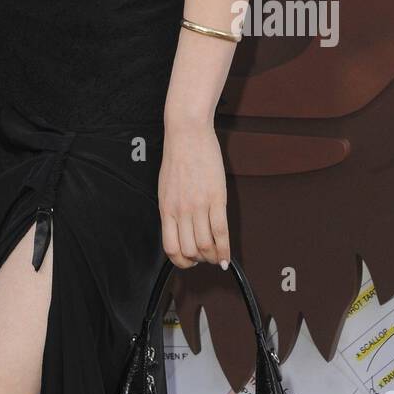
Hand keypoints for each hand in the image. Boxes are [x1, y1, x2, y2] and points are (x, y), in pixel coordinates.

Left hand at [158, 121, 230, 270]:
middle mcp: (180, 210)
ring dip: (213, 257)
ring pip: (206, 246)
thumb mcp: (166, 186)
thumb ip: (171, 208)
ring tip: (218, 257)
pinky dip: (225, 249)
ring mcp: (198, 205)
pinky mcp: (216, 198)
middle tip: (206, 258)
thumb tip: (179, 228)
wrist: (187, 133)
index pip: (171, 247)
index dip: (181, 261)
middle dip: (199, 260)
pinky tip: (227, 255)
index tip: (190, 261)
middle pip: (190, 251)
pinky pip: (221, 232)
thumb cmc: (177, 156)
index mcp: (166, 208)